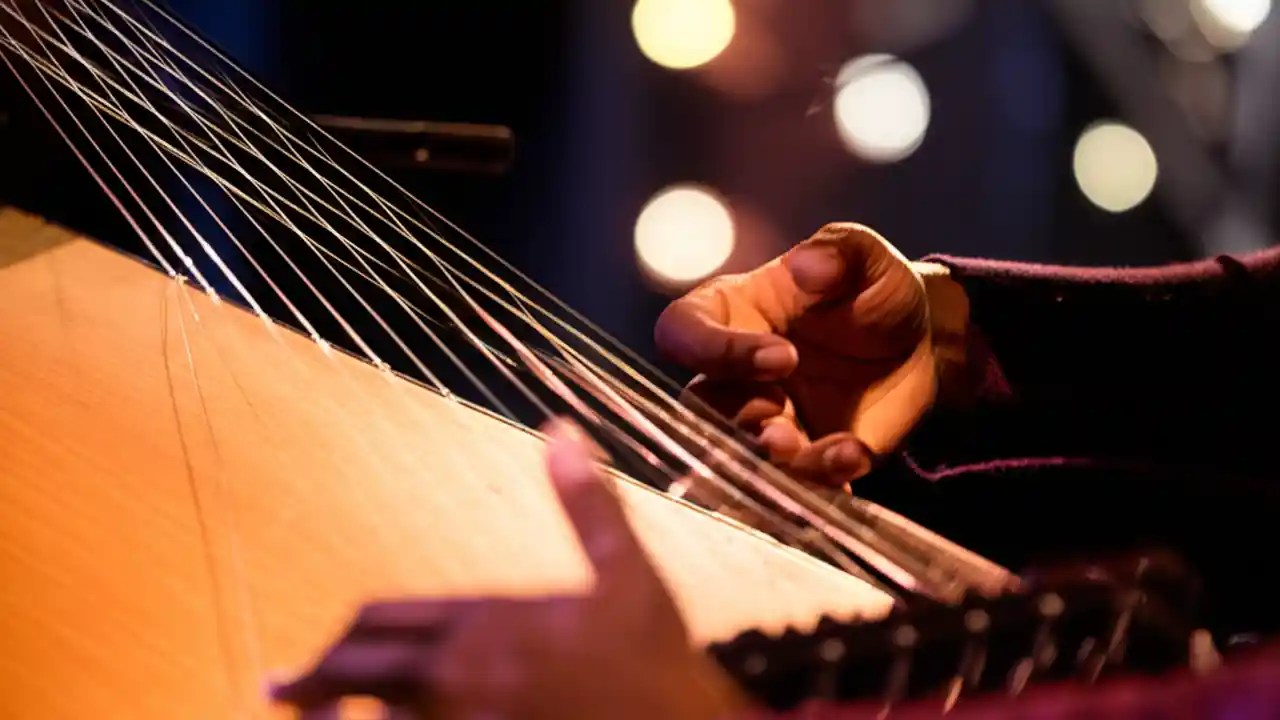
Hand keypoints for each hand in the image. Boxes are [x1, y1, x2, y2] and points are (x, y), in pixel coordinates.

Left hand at [268, 419, 747, 719]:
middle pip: (360, 670)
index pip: (381, 619)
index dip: (333, 642)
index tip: (295, 667)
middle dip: (314, 684)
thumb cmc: (657, 661)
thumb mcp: (630, 574)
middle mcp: (464, 673)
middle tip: (286, 694)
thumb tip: (561, 431)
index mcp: (489, 619)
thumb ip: (588, 505)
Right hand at [655, 223, 966, 489]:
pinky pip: (795, 485)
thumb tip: (807, 265)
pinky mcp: (800, 461)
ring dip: (779, 467)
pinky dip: (823, 483)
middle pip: (702, 408)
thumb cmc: (872, 289)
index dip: (717, 351)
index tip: (782, 356)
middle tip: (782, 435)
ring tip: (836, 456)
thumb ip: (840, 251)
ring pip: (742, 457)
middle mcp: (732, 375)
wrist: (920, 343)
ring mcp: (764, 422)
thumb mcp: (867, 257)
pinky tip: (857, 461)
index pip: (684, 332)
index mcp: (729, 313)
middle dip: (738, 427)